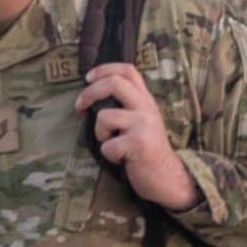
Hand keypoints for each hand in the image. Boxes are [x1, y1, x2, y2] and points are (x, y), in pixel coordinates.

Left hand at [80, 60, 197, 215]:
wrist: (167, 177)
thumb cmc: (145, 150)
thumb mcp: (141, 122)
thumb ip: (124, 107)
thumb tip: (88, 102)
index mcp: (146, 100)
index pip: (127, 70)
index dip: (104, 69)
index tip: (88, 78)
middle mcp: (146, 107)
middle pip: (114, 83)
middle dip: (89, 93)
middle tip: (79, 107)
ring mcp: (144, 124)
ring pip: (104, 117)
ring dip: (99, 133)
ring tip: (110, 143)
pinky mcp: (139, 144)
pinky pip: (107, 145)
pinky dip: (108, 155)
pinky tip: (120, 159)